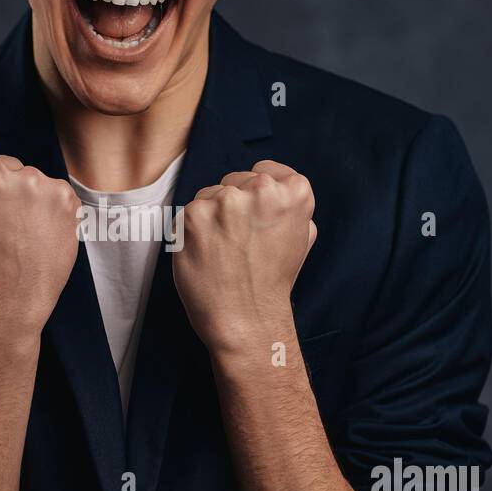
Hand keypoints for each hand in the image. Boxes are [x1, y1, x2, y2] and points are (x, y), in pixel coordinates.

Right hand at [0, 140, 80, 334]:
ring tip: (21, 238)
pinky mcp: (62, 196)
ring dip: (29, 201)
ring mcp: (31, 182)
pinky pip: (56, 194)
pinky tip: (39, 238)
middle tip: (1, 228)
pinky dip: (52, 213)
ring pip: (32, 180)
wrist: (1, 305)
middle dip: (5, 189)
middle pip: (5, 165)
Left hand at [172, 160, 316, 353]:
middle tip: (241, 242)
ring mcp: (225, 201)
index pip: (265, 171)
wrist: (247, 319)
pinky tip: (207, 253)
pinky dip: (192, 231)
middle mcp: (261, 189)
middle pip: (235, 180)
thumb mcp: (303, 236)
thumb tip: (275, 184)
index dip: (257, 197)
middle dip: (234, 206)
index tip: (257, 222)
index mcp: (294, 190)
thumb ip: (290, 204)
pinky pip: (189, 212)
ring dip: (212, 217)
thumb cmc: (273, 280)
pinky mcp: (194, 216)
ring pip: (210, 194)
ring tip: (224, 251)